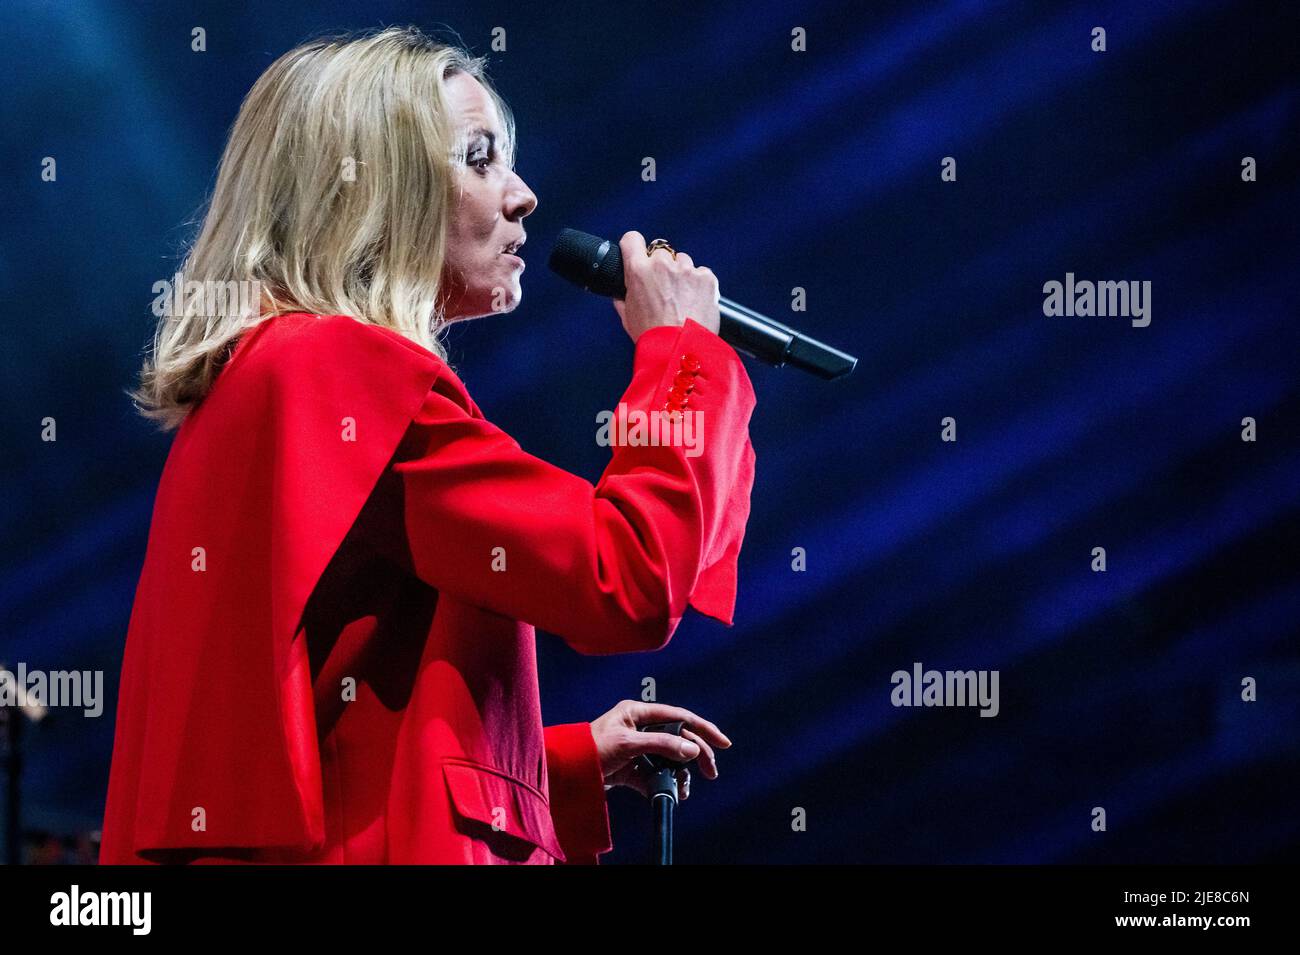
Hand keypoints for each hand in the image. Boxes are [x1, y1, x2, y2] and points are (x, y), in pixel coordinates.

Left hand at [589, 700, 731, 800]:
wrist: (565, 772)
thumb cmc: (591, 748)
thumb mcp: (628, 744)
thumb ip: (662, 744)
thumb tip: (693, 749)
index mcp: (639, 712)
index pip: (679, 717)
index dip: (703, 728)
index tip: (723, 743)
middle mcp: (640, 727)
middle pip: (678, 738)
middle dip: (697, 755)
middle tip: (711, 773)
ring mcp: (637, 748)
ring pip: (668, 759)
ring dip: (679, 774)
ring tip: (684, 789)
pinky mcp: (631, 767)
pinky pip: (655, 774)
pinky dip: (664, 784)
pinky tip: (671, 792)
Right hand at [612, 231, 721, 342]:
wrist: (682, 350)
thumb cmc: (654, 337)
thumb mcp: (628, 318)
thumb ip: (623, 299)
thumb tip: (621, 294)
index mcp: (638, 270)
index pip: (632, 239)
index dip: (634, 247)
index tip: (638, 254)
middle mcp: (662, 264)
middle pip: (660, 252)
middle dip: (661, 267)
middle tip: (664, 289)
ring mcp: (686, 269)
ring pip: (683, 261)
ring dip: (682, 275)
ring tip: (682, 300)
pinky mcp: (706, 277)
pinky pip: (702, 273)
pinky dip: (699, 284)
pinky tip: (695, 302)